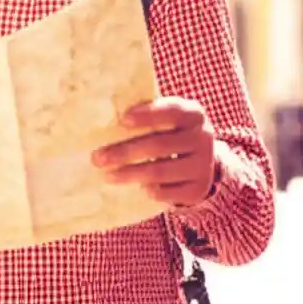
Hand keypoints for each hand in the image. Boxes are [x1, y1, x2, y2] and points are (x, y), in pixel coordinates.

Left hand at [92, 98, 216, 207]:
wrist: (203, 162)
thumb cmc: (172, 134)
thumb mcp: (169, 120)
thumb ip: (148, 116)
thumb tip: (106, 116)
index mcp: (194, 114)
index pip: (172, 111)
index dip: (148, 115)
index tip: (122, 120)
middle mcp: (203, 138)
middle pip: (160, 145)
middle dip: (125, 152)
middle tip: (98, 157)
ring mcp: (203, 165)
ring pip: (160, 171)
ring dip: (130, 174)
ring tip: (108, 175)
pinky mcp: (198, 189)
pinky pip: (169, 193)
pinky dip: (151, 191)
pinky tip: (138, 188)